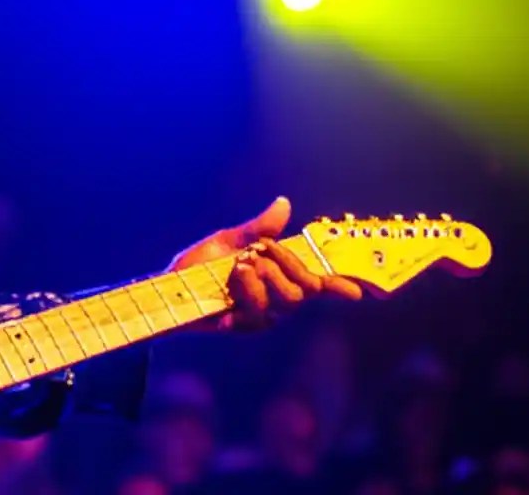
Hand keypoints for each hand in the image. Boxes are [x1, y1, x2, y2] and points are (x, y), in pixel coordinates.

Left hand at [168, 197, 362, 330]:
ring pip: (291, 298)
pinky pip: (263, 308)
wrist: (169, 286)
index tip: (360, 286)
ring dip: (269, 274)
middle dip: (290, 263)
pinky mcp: (245, 325)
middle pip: (309, 288)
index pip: (316, 281)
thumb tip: (284, 203)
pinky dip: (251, 285)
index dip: (340, 282)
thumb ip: (260, 228)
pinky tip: (235, 275)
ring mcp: (262, 313)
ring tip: (243, 263)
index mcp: (276, 274)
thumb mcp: (229, 240)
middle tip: (262, 248)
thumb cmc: (197, 266)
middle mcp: (274, 296)